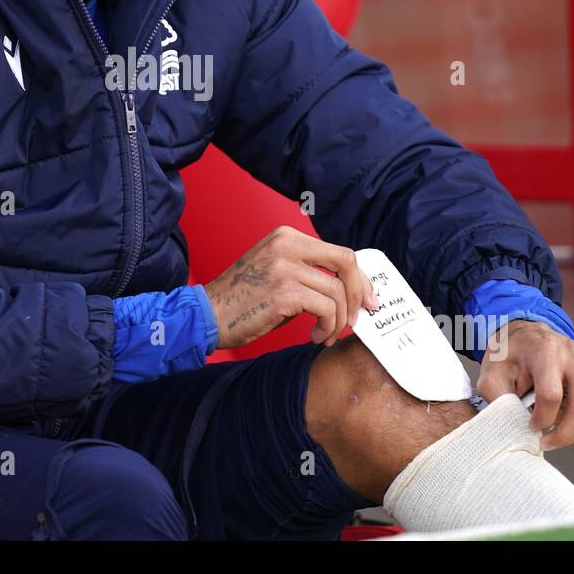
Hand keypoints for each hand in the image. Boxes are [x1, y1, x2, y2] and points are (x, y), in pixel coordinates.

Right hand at [203, 226, 378, 350]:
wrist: (206, 315)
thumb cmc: (242, 299)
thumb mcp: (274, 270)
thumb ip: (306, 270)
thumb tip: (349, 287)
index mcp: (286, 236)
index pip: (339, 252)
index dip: (359, 278)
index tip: (366, 299)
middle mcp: (287, 245)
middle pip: (346, 263)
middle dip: (360, 293)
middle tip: (359, 318)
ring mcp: (285, 267)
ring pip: (338, 293)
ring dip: (339, 321)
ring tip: (326, 334)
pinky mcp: (284, 292)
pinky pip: (326, 310)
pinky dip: (327, 327)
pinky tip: (314, 336)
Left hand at [476, 320, 573, 450]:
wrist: (524, 335)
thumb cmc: (507, 357)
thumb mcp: (491, 375)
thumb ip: (501, 401)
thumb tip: (517, 429)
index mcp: (544, 350)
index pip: (551, 395)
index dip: (542, 419)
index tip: (530, 426)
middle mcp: (573, 353)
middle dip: (565, 433)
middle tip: (547, 443)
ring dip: (569, 422)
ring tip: (547, 416)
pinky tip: (558, 406)